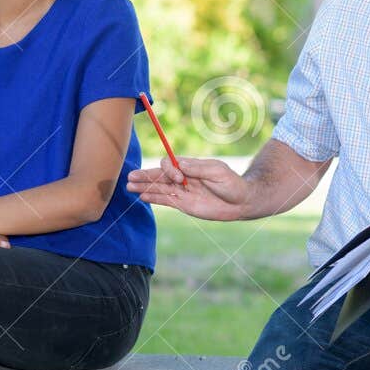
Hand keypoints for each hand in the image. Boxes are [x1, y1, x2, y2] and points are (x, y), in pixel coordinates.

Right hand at [126, 156, 249, 220]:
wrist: (240, 202)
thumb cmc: (231, 183)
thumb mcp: (217, 171)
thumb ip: (197, 168)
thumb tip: (179, 164)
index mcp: (190, 167)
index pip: (169, 164)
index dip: (169, 169)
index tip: (180, 178)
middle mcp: (183, 178)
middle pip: (159, 175)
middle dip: (145, 176)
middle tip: (130, 177)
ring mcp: (182, 192)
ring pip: (159, 188)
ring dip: (145, 187)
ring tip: (129, 187)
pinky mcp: (184, 204)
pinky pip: (165, 200)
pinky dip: (154, 199)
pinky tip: (142, 197)